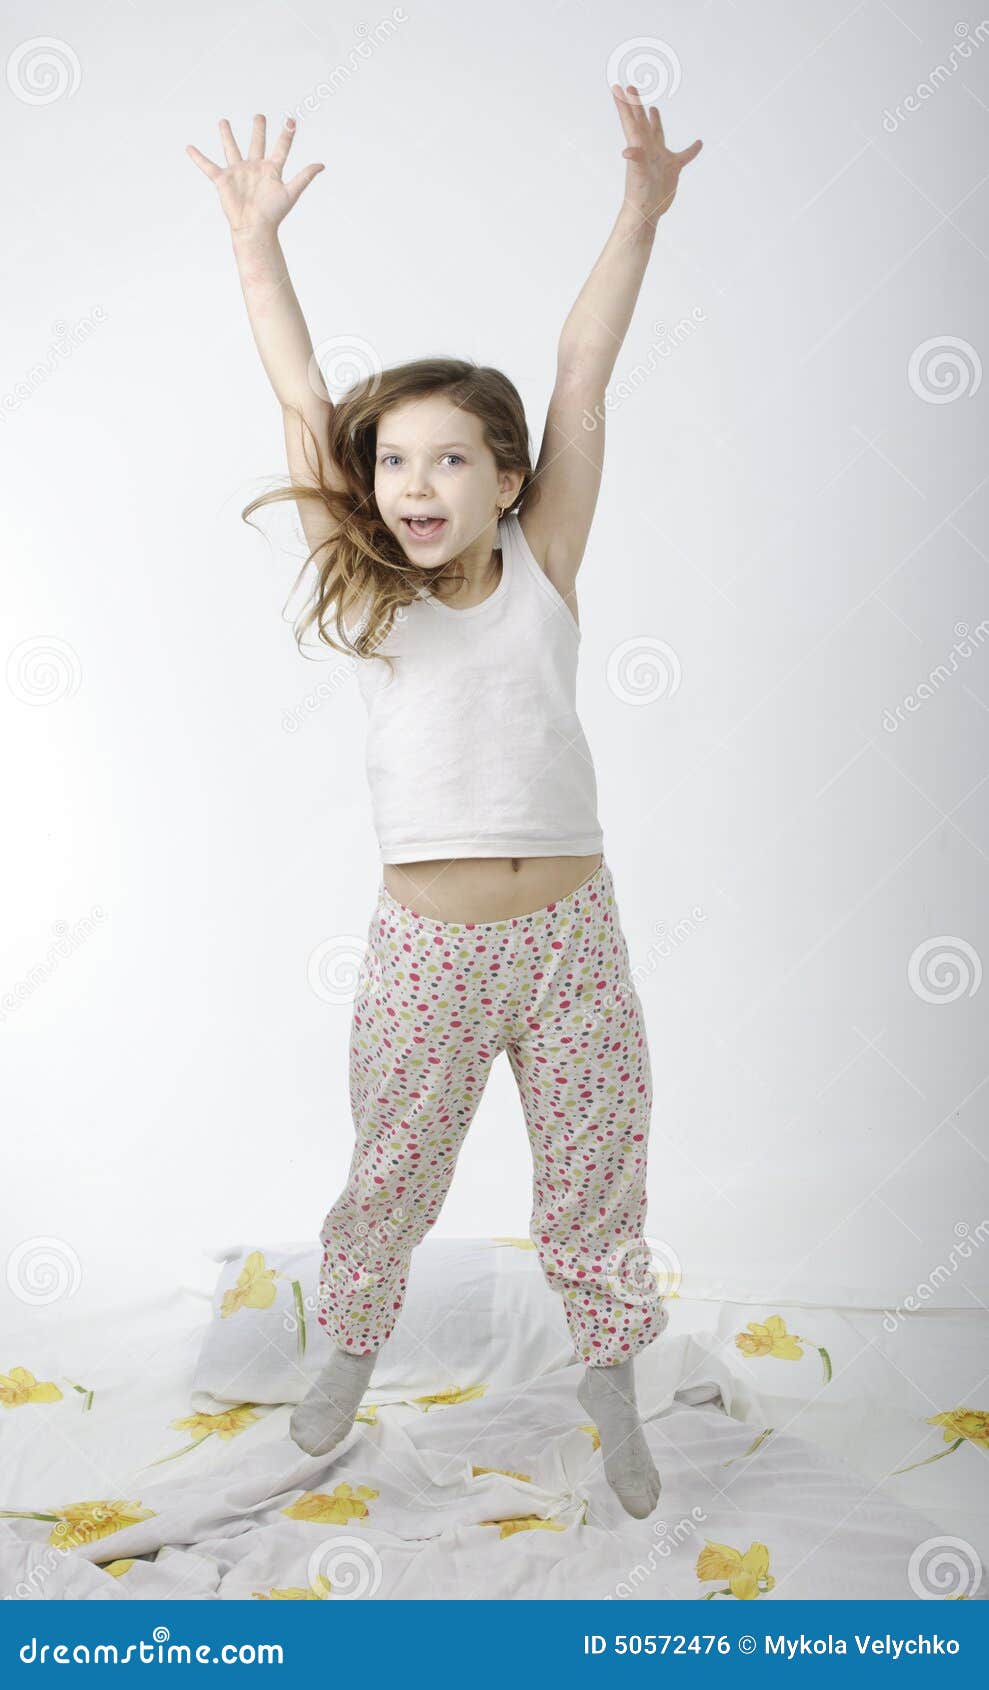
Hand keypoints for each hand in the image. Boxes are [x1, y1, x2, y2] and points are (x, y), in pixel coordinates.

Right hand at [186, 113, 323, 235]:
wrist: (254, 229)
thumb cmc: (273, 214)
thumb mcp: (291, 192)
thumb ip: (304, 177)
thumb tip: (322, 165)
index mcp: (272, 169)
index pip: (281, 147)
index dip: (287, 134)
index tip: (291, 120)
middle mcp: (255, 167)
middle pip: (256, 143)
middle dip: (258, 129)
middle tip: (259, 117)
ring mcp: (239, 172)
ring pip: (231, 148)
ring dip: (227, 135)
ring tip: (223, 121)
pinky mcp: (223, 180)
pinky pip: (208, 166)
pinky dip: (198, 158)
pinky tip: (189, 148)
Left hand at [611, 83, 701, 226]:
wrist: (647, 212)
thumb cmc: (640, 196)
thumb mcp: (638, 175)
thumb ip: (636, 160)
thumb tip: (627, 151)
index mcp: (639, 145)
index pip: (631, 120)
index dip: (624, 103)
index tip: (616, 87)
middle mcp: (647, 148)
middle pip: (640, 121)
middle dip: (635, 104)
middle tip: (630, 87)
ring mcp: (659, 158)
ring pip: (657, 134)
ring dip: (655, 121)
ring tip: (652, 108)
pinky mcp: (671, 168)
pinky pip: (684, 156)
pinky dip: (692, 150)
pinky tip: (698, 143)